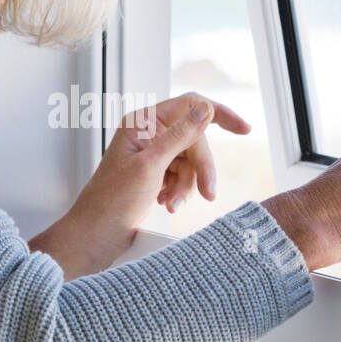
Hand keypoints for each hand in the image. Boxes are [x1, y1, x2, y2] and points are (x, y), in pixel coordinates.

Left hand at [28, 92, 249, 278]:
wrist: (94, 236)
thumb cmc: (112, 202)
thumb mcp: (151, 166)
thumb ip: (180, 135)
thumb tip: (206, 108)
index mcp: (142, 122)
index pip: (190, 105)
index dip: (220, 115)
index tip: (245, 130)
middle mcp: (146, 133)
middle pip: (194, 139)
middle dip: (201, 168)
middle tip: (208, 194)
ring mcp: (149, 154)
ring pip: (189, 161)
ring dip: (187, 184)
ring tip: (172, 204)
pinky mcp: (152, 174)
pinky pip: (180, 175)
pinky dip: (178, 191)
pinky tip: (166, 204)